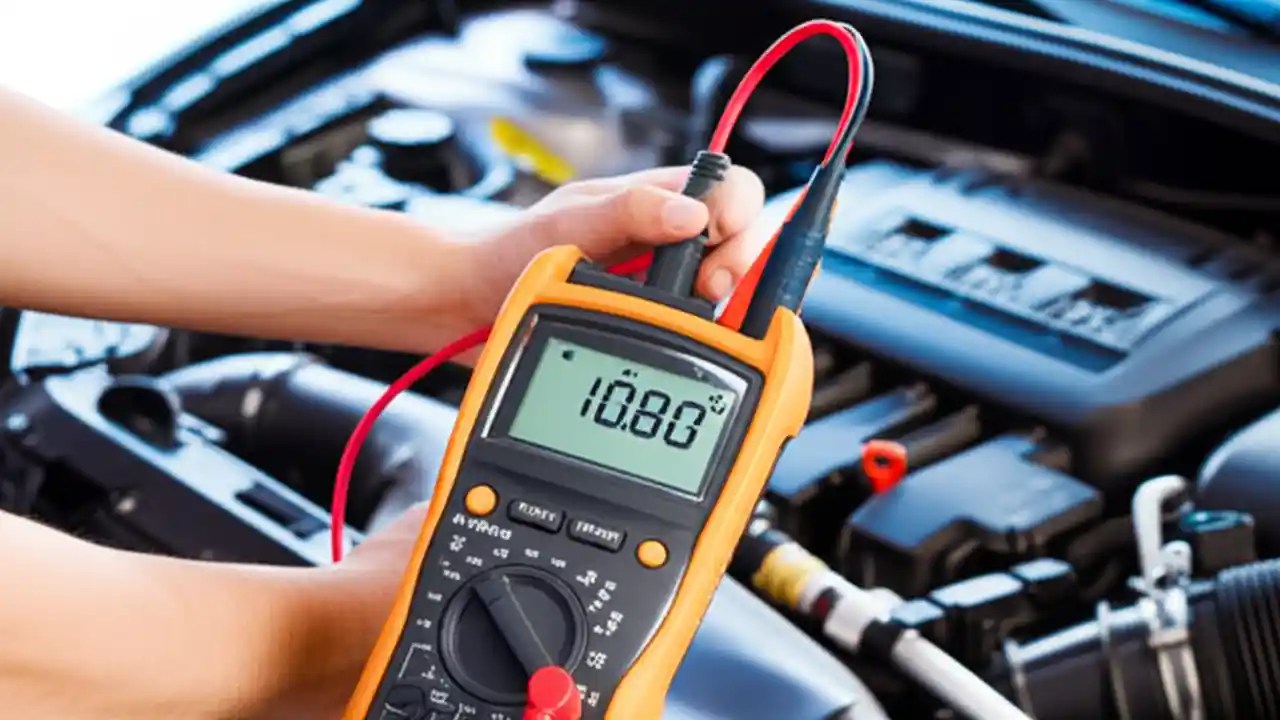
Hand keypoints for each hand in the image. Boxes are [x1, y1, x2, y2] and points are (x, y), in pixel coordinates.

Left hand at [460, 166, 765, 329]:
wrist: (466, 304)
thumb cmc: (506, 253)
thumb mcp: (568, 226)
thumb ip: (630, 211)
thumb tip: (692, 214)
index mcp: (656, 199)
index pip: (733, 192)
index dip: (737, 220)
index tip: (710, 252)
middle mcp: (667, 238)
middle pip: (741, 244)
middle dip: (734, 272)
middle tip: (702, 296)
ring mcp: (660, 284)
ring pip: (723, 292)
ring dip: (710, 311)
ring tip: (674, 322)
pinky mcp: (649, 322)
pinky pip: (692, 330)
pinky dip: (689, 339)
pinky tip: (662, 343)